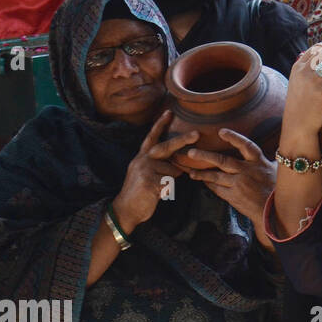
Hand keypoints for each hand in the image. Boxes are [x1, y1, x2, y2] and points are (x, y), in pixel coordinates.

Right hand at [112, 111, 197, 232]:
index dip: (160, 125)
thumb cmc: (140, 192)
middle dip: (182, 140)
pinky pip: (170, 182)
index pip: (151, 137)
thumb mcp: (146, 174)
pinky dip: (168, 190)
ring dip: (171, 181)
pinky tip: (157, 195)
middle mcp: (142, 160)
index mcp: (142, 157)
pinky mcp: (149, 181)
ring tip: (158, 189)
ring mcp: (144, 170)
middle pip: (165, 147)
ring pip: (172, 170)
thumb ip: (159, 164)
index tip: (169, 112)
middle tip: (196, 134)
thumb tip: (180, 163)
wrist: (125, 209)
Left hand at [183, 130, 277, 245]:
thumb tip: (279, 149)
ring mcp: (239, 184)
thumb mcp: (276, 171)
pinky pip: (217, 188)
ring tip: (190, 171)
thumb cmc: (277, 189)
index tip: (221, 131)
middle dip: (205, 156)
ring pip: (215, 176)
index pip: (245, 146)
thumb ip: (271, 159)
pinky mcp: (234, 196)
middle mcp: (247, 171)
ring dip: (201, 173)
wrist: (274, 212)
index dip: (233, 138)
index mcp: (258, 162)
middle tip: (191, 152)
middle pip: (222, 161)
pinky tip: (201, 181)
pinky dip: (209, 184)